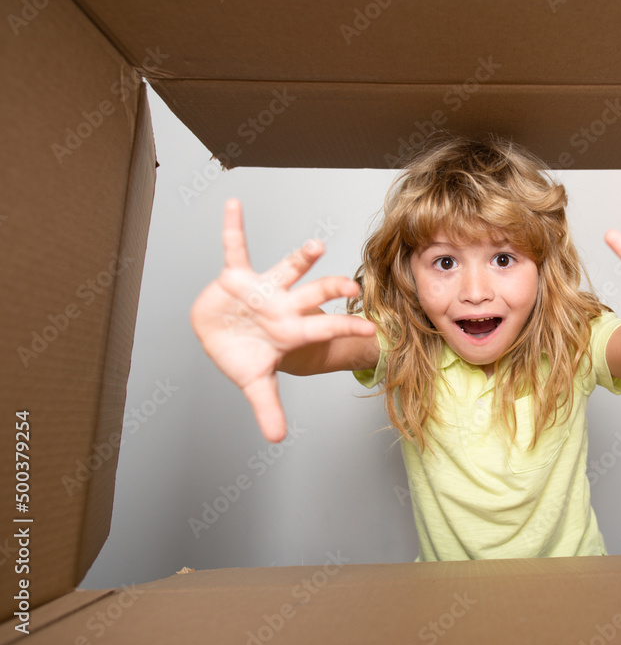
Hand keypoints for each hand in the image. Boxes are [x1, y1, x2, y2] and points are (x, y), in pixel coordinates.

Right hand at [190, 199, 375, 441]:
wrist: (226, 336)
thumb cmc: (248, 354)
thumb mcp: (257, 383)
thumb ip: (267, 408)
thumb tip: (276, 439)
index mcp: (291, 330)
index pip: (325, 327)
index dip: (345, 329)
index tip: (371, 330)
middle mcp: (284, 305)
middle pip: (314, 295)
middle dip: (333, 290)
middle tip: (355, 288)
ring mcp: (264, 289)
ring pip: (288, 270)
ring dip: (301, 258)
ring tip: (317, 246)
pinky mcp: (237, 277)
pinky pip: (235, 248)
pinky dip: (232, 227)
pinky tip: (233, 205)